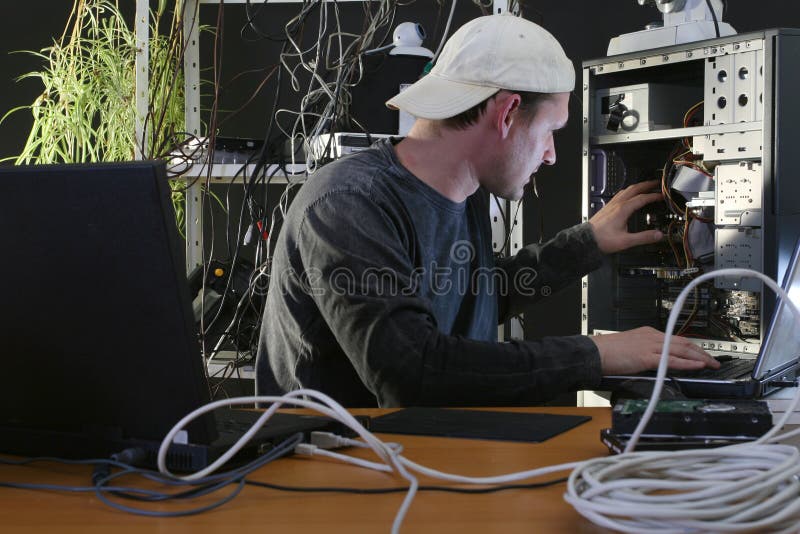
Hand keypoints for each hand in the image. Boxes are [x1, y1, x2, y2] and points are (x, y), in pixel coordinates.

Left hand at [588, 180, 663, 253]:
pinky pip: (619, 194)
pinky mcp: (607, 207)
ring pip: (626, 190)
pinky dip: (628, 191)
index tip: (662, 195)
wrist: (586, 239)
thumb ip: (643, 238)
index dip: (653, 196)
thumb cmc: (602, 239)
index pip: (642, 198)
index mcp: (623, 209)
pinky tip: (628, 195)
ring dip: (637, 186)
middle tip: (657, 183)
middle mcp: (616, 204)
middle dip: (646, 184)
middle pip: (634, 189)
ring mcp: (611, 204)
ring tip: (645, 186)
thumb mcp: (626, 241)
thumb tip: (657, 235)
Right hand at [590, 326, 719, 374]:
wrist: (593, 352)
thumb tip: (653, 362)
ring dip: (700, 357)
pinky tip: (698, 366)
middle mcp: (651, 336)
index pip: (675, 339)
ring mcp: (650, 346)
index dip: (691, 346)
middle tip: (713, 360)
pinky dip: (687, 363)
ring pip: (681, 350)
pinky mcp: (646, 357)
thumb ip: (643, 352)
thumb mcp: (628, 347)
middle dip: (700, 351)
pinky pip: (672, 360)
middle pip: (683, 342)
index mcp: (647, 333)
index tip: (700, 353)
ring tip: (712, 364)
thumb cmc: (605, 352)